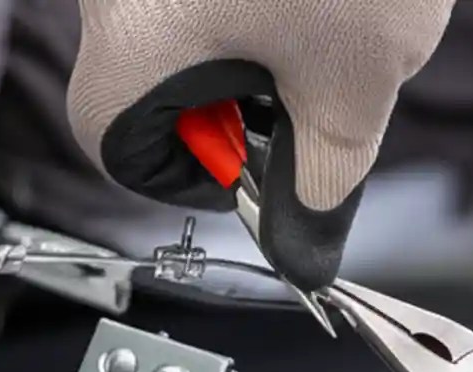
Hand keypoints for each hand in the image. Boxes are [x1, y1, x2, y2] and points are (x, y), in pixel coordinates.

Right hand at [66, 0, 454, 290]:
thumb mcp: (354, 83)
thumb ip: (326, 174)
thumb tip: (306, 247)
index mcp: (135, 39)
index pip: (119, 148)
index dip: (191, 179)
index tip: (257, 172)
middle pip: (156, 84)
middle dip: (240, 108)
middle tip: (311, 99)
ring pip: (192, 27)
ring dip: (263, 51)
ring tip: (335, 34)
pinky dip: (273, 7)